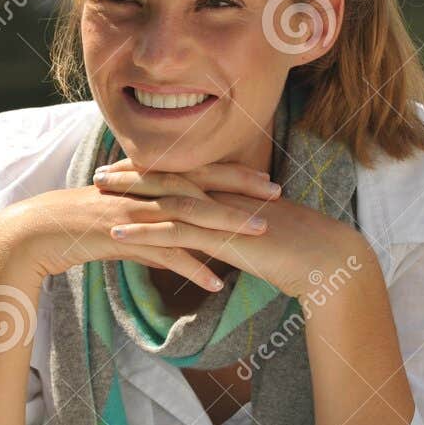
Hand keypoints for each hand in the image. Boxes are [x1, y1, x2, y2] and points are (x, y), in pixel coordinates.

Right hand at [0, 162, 279, 291]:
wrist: (34, 233)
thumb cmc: (78, 230)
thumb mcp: (124, 229)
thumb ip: (154, 237)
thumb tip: (180, 255)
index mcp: (146, 182)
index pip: (198, 172)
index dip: (234, 174)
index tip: (266, 179)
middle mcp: (143, 190)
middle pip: (202, 187)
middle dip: (242, 190)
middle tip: (279, 196)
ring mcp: (134, 211)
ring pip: (188, 215)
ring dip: (227, 225)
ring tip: (261, 235)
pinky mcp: (122, 235)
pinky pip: (162, 251)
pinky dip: (190, 266)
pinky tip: (215, 282)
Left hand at [91, 158, 369, 298]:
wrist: (326, 258)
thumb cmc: (302, 251)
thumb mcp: (265, 234)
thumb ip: (243, 230)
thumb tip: (227, 237)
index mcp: (234, 191)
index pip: (188, 173)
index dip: (156, 169)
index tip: (128, 166)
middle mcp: (225, 195)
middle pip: (171, 177)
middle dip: (134, 174)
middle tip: (101, 172)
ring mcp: (222, 214)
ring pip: (167, 200)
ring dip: (130, 197)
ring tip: (98, 195)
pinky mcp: (222, 237)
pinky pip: (175, 232)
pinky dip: (143, 231)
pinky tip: (118, 234)